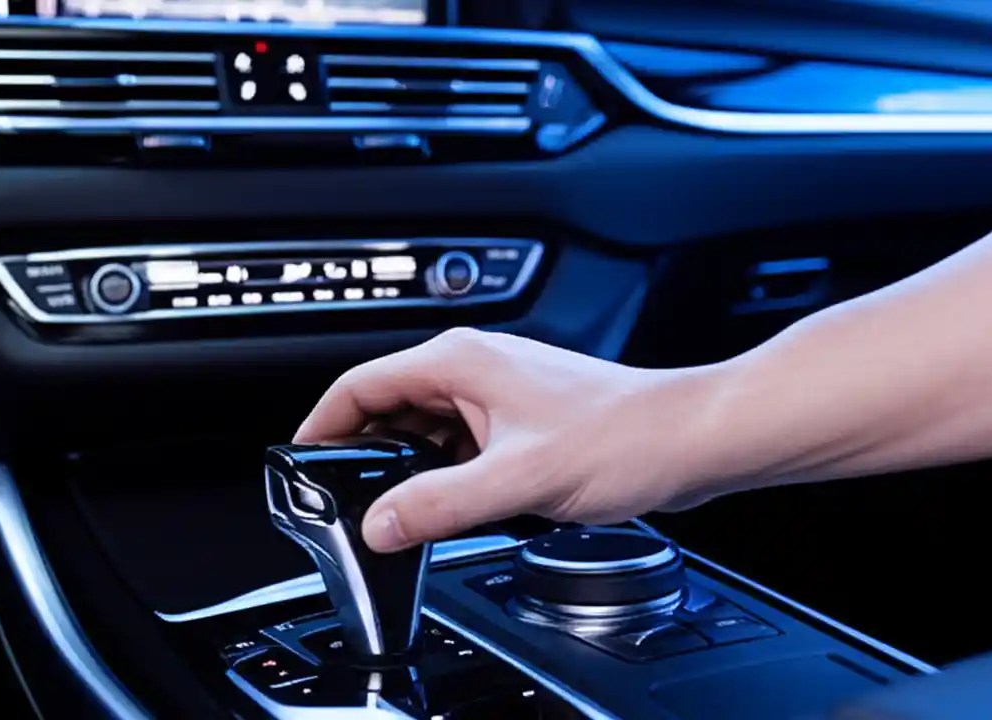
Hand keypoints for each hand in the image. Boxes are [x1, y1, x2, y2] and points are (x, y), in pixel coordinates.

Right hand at [295, 328, 721, 551]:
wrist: (690, 439)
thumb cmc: (625, 437)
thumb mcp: (518, 479)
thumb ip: (440, 504)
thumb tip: (382, 524)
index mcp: (459, 362)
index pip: (360, 386)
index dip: (322, 426)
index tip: (301, 464)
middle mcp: (473, 368)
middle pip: (387, 407)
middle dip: (364, 454)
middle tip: (349, 502)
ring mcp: (496, 392)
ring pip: (423, 428)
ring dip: (406, 467)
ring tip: (402, 510)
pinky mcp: (517, 418)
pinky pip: (457, 443)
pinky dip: (442, 472)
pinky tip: (451, 504)